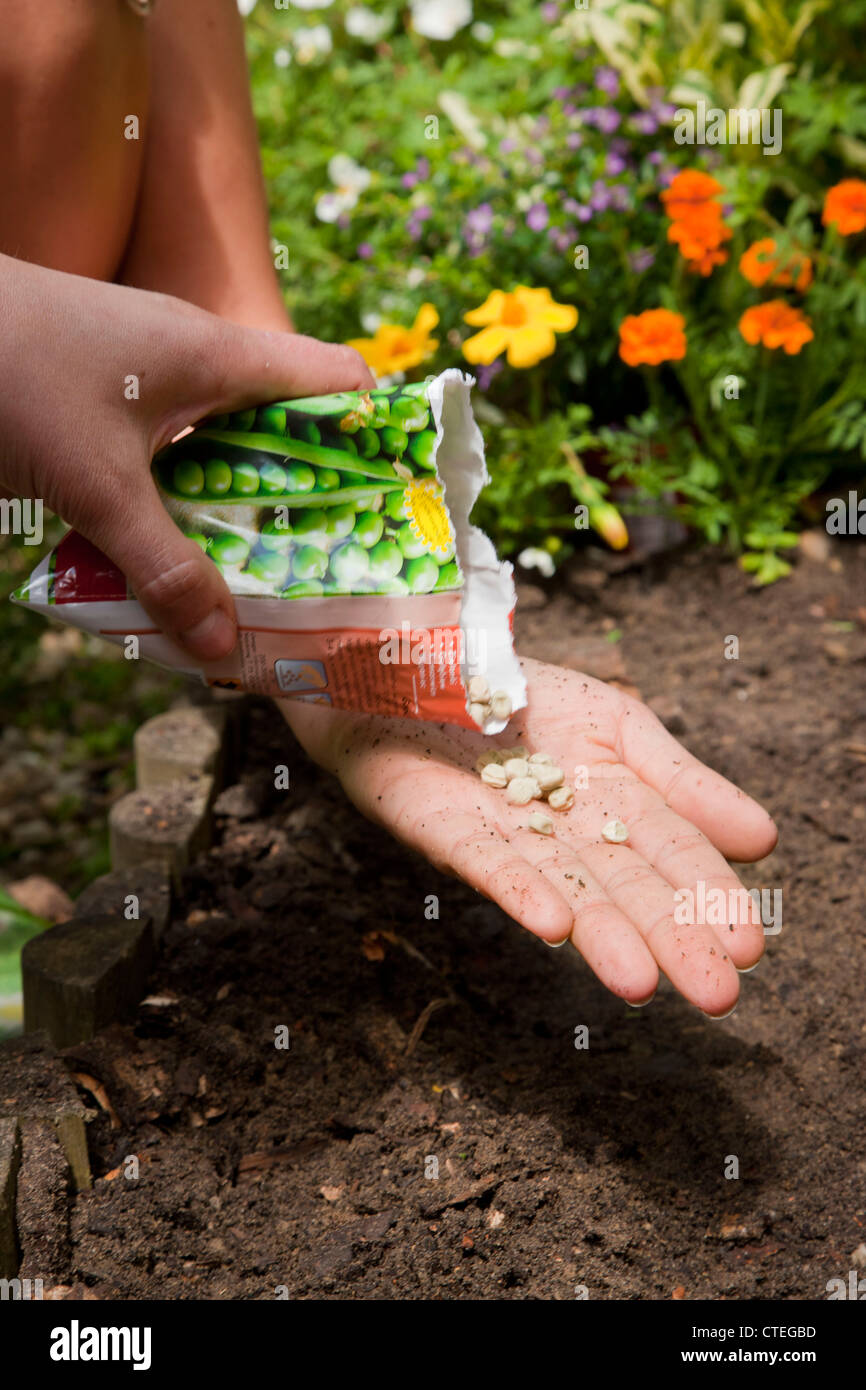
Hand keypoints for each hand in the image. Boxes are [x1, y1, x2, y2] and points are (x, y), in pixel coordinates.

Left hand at [0, 253, 373, 658]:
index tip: (388, 506)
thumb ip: (165, 568)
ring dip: (239, 503)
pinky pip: (169, 448)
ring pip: (223, 441)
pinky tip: (167, 547)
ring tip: (253, 574)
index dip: (376, 435)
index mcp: (221, 357)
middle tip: (321, 568)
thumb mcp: (98, 486)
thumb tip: (226, 648)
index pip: (338, 379)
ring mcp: (147, 369)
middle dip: (308, 494)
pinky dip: (181, 496)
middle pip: (286, 422)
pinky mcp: (106, 387)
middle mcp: (195, 356)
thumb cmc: (15, 376)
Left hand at [281, 656, 777, 1015]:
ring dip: (602, 937)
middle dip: (670, 939)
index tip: (748, 949)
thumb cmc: (523, 698)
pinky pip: (487, 864)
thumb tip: (763, 839)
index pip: (673, 853)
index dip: (708, 896)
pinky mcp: (446, 830)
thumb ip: (680, 780)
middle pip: (625, 888)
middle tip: (718, 997)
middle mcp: (565, 833)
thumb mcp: (616, 724)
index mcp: (615, 804)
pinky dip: (521, 892)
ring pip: (564, 890)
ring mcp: (507, 835)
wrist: (419, 667)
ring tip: (639, 983)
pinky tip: (554, 924)